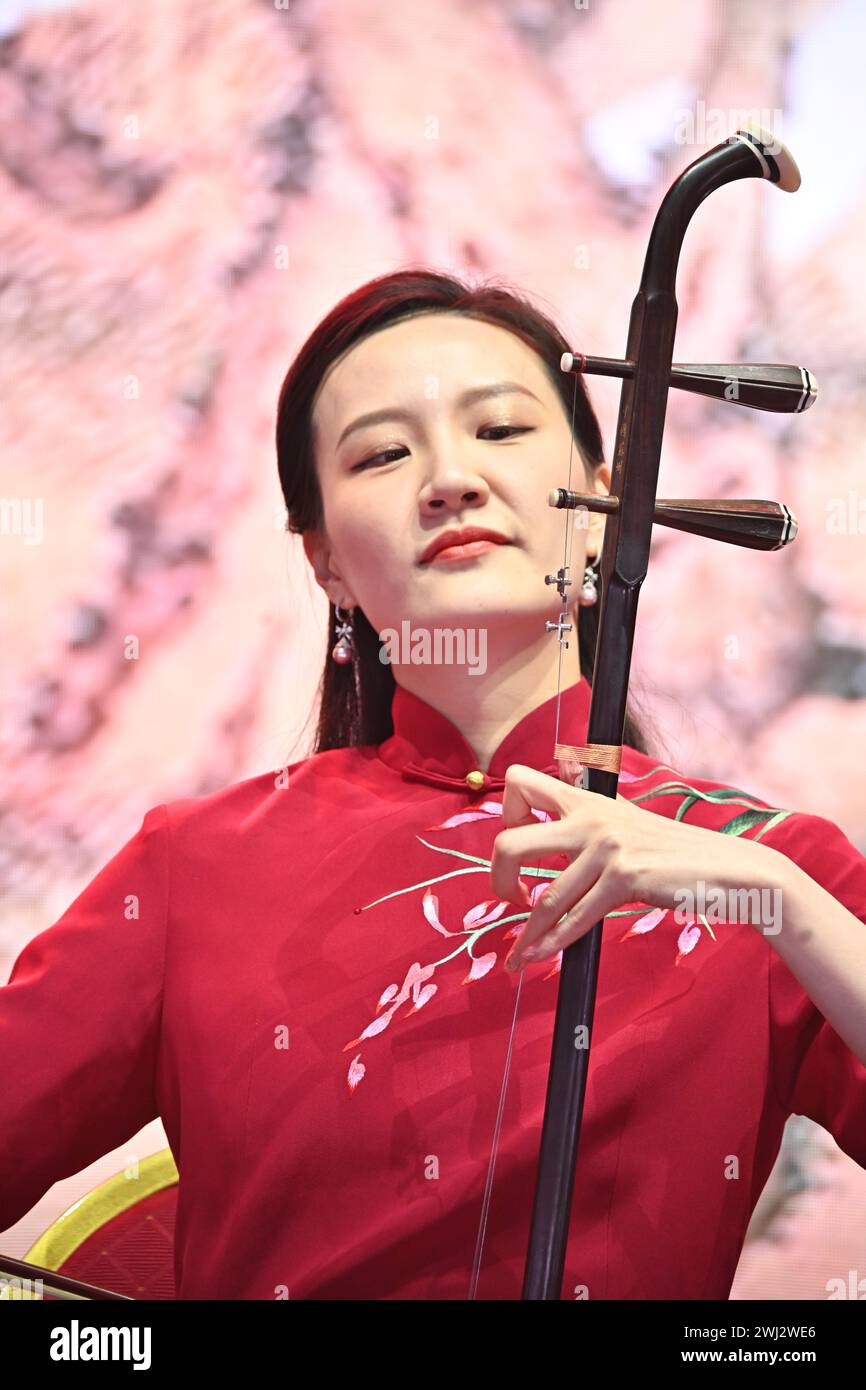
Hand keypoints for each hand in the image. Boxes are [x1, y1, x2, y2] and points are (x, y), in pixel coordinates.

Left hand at [490, 763, 780, 970]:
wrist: (728, 868)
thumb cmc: (674, 854)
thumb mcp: (626, 825)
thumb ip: (589, 827)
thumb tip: (548, 848)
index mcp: (586, 800)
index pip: (520, 782)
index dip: (506, 814)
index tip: (521, 849)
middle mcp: (590, 817)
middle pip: (510, 840)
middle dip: (498, 878)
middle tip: (509, 899)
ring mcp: (606, 846)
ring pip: (544, 897)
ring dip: (527, 932)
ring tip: (518, 954)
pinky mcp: (624, 877)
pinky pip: (576, 918)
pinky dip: (552, 943)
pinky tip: (539, 956)